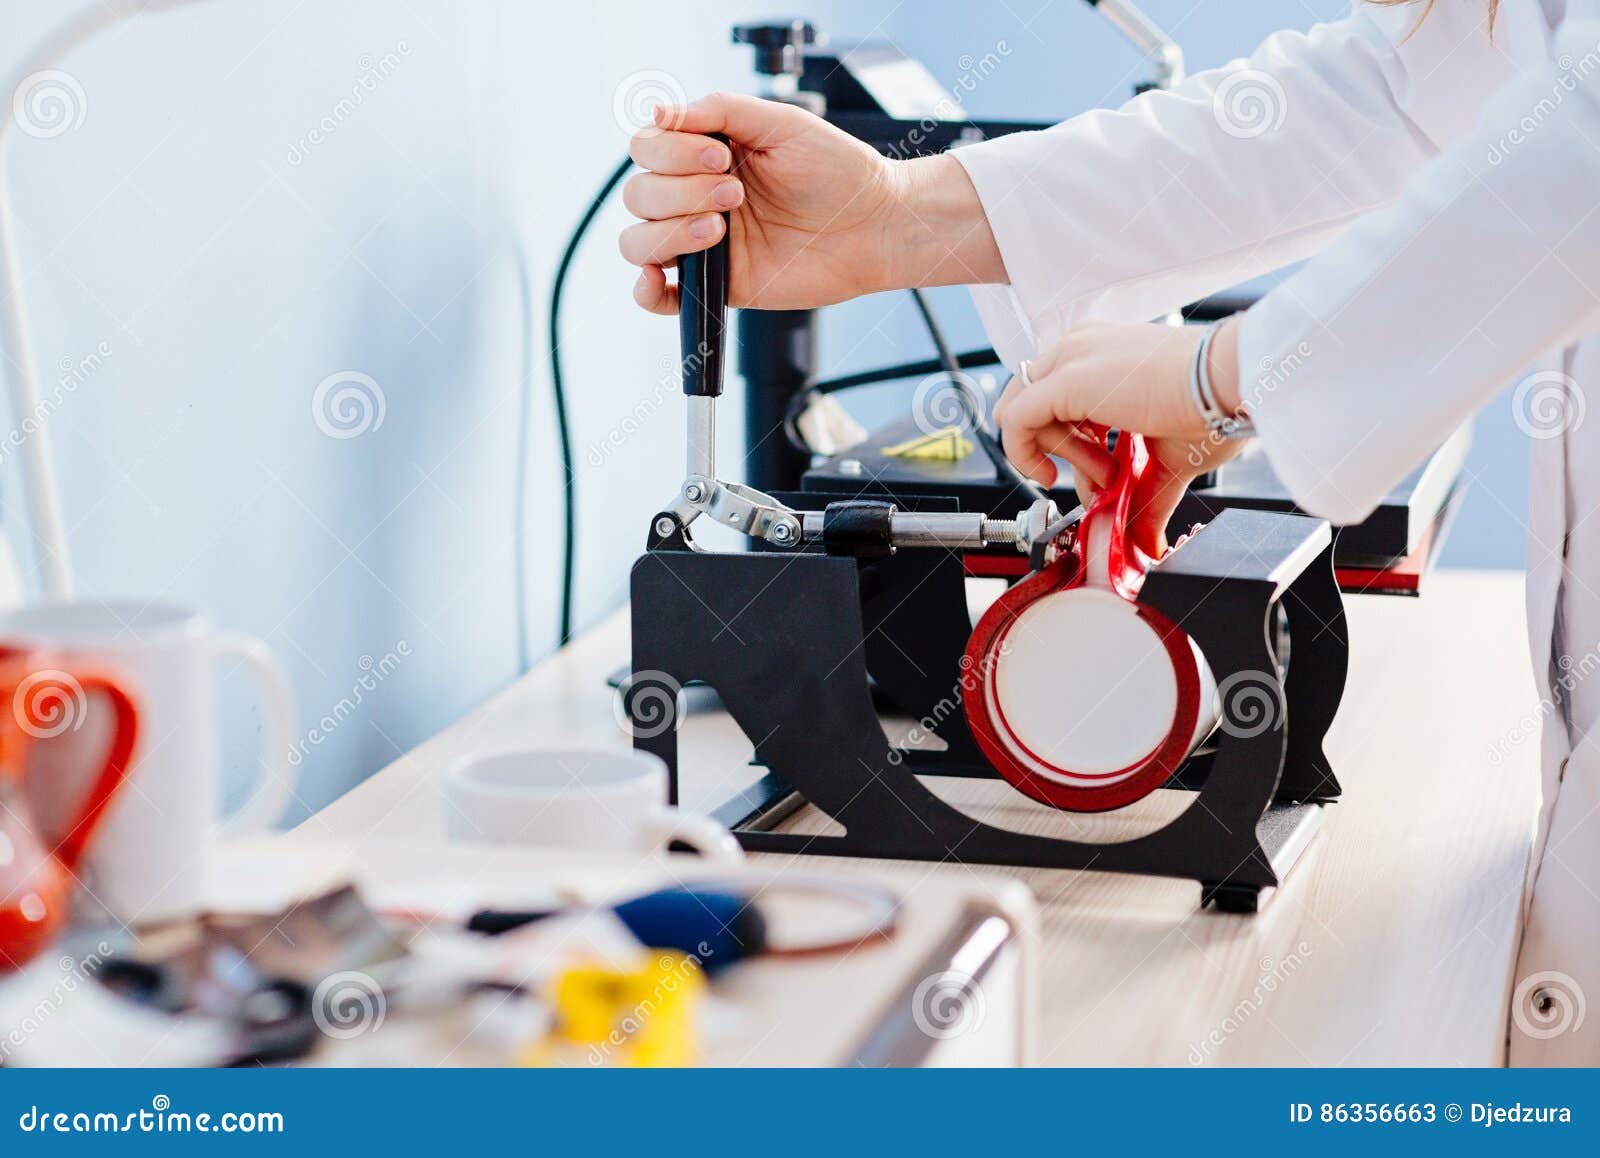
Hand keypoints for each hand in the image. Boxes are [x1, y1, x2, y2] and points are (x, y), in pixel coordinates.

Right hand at [620, 92, 1002, 312]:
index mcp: (705, 155)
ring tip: (721, 227)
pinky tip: (660, 278)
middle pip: (638, 194)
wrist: (874, 225)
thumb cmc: (836, 171)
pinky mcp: (718, 284)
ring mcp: (703, 242)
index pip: (646, 149)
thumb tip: (658, 112)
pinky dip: (647, 289)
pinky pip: (660, 296)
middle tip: (736, 193)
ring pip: (638, 241)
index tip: (719, 156)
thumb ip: (719, 110)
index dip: (671, 152)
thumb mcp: (781, 123)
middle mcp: (696, 197)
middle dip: (680, 191)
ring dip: (669, 232)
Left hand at [993, 319, 1245, 555]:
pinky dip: (1024, 455)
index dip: (1068, 442)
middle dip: (1057, 448)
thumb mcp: (1167, 455)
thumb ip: (1145, 495)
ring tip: (1104, 474)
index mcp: (1100, 354)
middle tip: (1100, 477)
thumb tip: (1148, 543)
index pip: (1053, 397)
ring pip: (1023, 412)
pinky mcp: (1065, 380)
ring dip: (1056, 457)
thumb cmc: (1216, 406)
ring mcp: (1070, 358)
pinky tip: (1051, 477)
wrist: (1233, 382)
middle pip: (1032, 403)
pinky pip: (1014, 420)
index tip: (1098, 472)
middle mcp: (1080, 348)